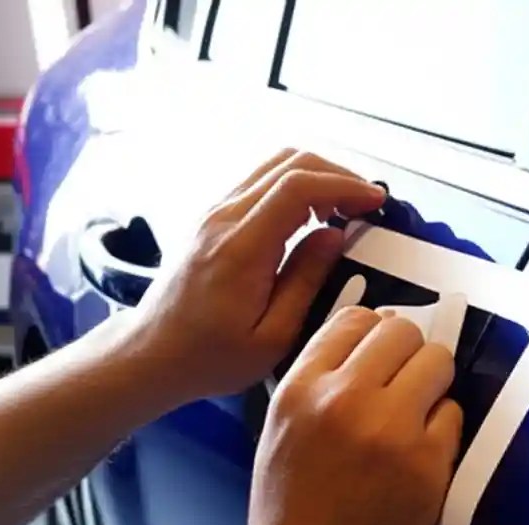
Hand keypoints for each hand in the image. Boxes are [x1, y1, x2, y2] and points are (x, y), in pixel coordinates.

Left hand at [112, 149, 386, 402]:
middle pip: (288, 163)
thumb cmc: (210, 357)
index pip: (297, 187)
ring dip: (315, 177)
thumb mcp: (272, 336)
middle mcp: (223, 219)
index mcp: (241, 248)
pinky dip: (294, 187)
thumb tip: (333, 236)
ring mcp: (214, 214)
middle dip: (336, 175)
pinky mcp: (212, 219)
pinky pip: (259, 183)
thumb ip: (306, 281)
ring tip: (343, 210)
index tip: (376, 201)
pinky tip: (311, 216)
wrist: (152, 355)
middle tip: (366, 204)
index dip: (343, 185)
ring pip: (273, 166)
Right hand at [243, 307, 463, 524]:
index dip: (375, 331)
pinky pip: (454, 414)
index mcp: (300, 389)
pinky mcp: (428, 463)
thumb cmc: (290, 514)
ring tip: (417, 412)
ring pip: (437, 362)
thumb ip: (318, 382)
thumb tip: (371, 339)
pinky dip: (443, 428)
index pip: (354, 319)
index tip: (383, 349)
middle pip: (402, 332)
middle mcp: (344, 400)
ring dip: (433, 383)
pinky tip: (420, 451)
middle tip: (406, 380)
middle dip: (409, 352)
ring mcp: (390, 430)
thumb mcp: (280, 430)